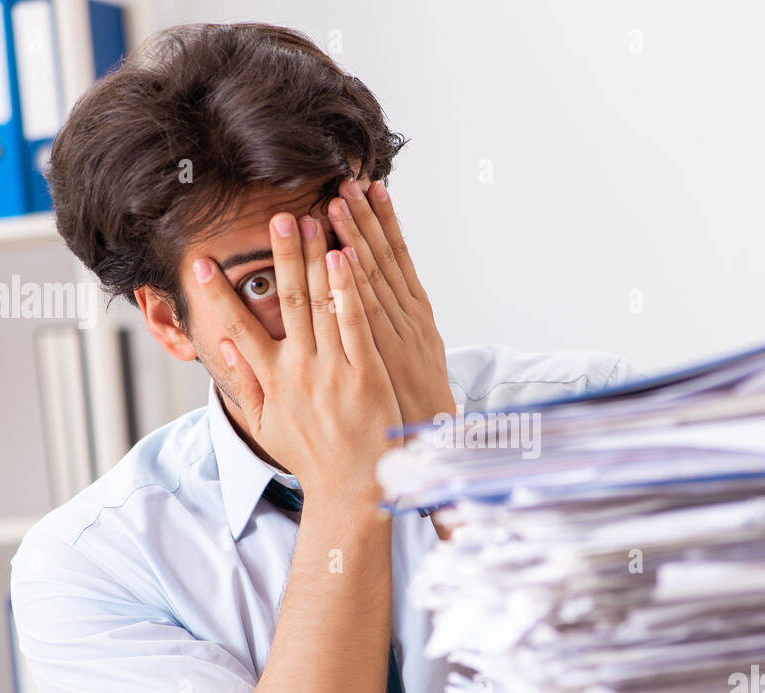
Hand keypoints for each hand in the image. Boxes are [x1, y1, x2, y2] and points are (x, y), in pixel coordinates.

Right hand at [192, 212, 400, 504]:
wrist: (353, 485)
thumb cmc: (310, 455)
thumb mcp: (266, 424)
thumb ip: (245, 383)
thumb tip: (222, 345)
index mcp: (272, 381)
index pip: (238, 328)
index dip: (219, 295)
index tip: (201, 264)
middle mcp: (300, 371)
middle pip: (288, 302)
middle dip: (281, 257)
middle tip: (275, 219)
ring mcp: (335, 370)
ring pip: (323, 304)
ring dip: (317, 259)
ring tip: (312, 221)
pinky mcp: (367, 373)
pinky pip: (357, 323)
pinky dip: (349, 289)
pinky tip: (346, 257)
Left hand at [327, 178, 455, 434]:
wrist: (426, 440)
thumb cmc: (414, 402)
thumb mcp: (415, 355)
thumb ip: (397, 321)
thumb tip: (380, 291)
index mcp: (416, 314)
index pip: (398, 256)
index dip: (385, 219)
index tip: (372, 186)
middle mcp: (407, 317)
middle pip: (383, 257)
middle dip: (365, 217)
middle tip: (348, 179)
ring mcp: (392, 334)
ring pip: (372, 277)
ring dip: (355, 237)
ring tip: (337, 201)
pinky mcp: (379, 355)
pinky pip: (362, 313)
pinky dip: (354, 283)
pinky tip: (341, 254)